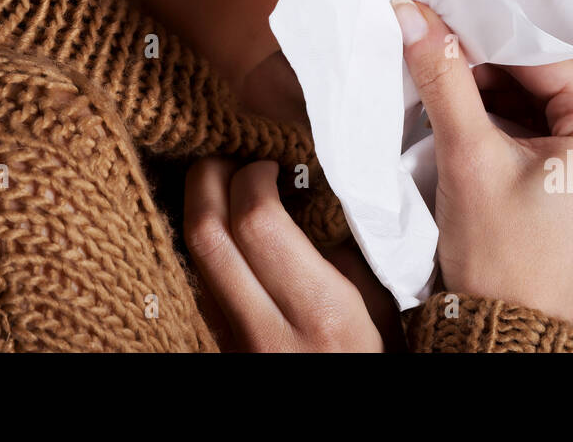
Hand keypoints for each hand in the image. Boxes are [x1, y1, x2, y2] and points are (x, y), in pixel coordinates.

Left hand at [183, 156, 386, 351]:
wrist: (344, 427)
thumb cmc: (376, 361)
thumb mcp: (379, 308)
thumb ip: (344, 253)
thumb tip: (306, 197)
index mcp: (317, 312)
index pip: (257, 223)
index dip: (254, 177)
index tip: (270, 164)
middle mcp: (265, 330)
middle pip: (206, 235)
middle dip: (208, 179)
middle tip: (227, 156)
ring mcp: (233, 344)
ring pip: (192, 259)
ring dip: (199, 209)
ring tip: (223, 184)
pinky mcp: (218, 349)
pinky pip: (198, 286)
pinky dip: (205, 246)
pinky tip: (224, 230)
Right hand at [390, 0, 572, 324]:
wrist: (508, 331)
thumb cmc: (503, 258)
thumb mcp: (467, 155)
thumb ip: (443, 78)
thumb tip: (417, 18)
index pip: (537, 53)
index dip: (478, 33)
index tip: (432, 17)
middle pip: (538, 75)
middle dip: (480, 67)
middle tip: (427, 57)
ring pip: (535, 101)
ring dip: (486, 95)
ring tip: (438, 93)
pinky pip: (540, 131)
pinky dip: (500, 123)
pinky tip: (460, 122)